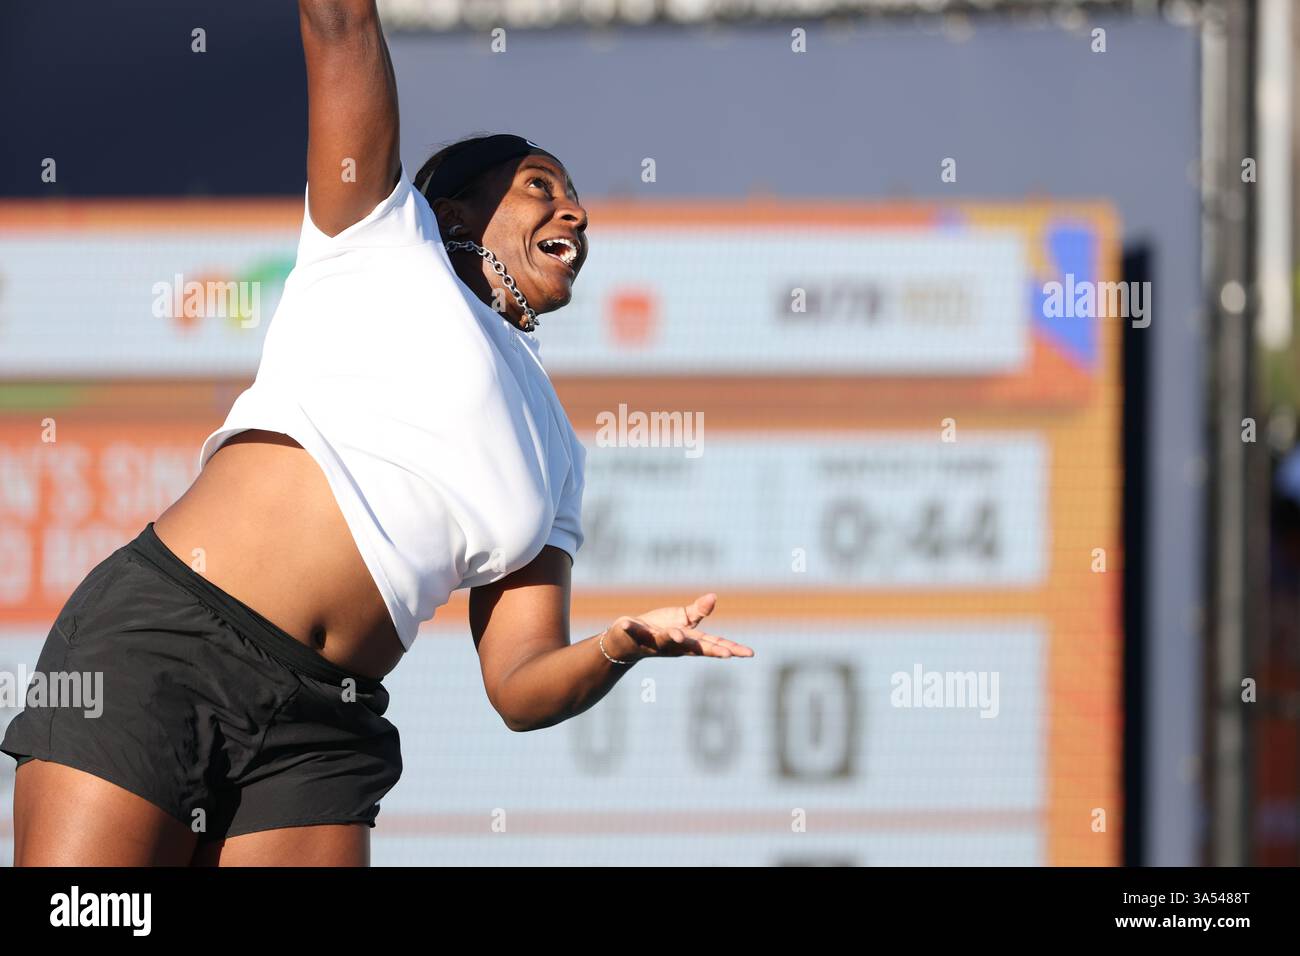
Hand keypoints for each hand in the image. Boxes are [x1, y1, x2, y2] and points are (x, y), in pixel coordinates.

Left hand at [603, 593, 752, 659]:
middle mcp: (674, 645)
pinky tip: (625, 621)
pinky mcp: (635, 635)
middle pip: (693, 647)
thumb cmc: (661, 630)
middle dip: (709, 650)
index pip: (713, 645)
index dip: (730, 648)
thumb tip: (714, 596)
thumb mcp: (683, 619)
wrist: (628, 641)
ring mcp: (654, 641)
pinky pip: (632, 631)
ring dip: (671, 638)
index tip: (749, 653)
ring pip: (664, 641)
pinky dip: (629, 627)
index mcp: (688, 641)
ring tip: (677, 634)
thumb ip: (699, 610)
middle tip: (727, 655)